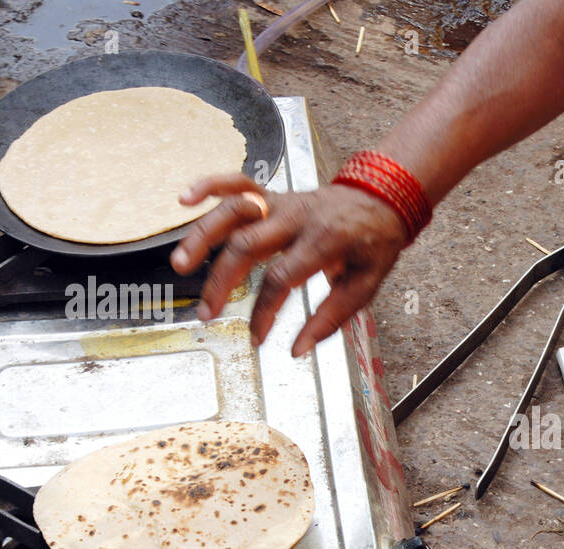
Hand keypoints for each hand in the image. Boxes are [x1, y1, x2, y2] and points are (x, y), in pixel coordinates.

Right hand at [170, 173, 408, 356]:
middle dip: (221, 281)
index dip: (264, 311)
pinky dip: (210, 186)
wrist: (384, 199)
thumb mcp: (366, 286)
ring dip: (202, 235)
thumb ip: (331, 317)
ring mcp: (282, 202)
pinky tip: (185, 200)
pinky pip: (238, 182)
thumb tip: (297, 350)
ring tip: (180, 264)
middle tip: (206, 313)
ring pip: (233, 210)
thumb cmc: (373, 244)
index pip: (281, 278)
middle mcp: (296, 217)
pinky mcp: (273, 194)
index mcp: (323, 241)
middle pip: (246, 244)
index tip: (256, 337)